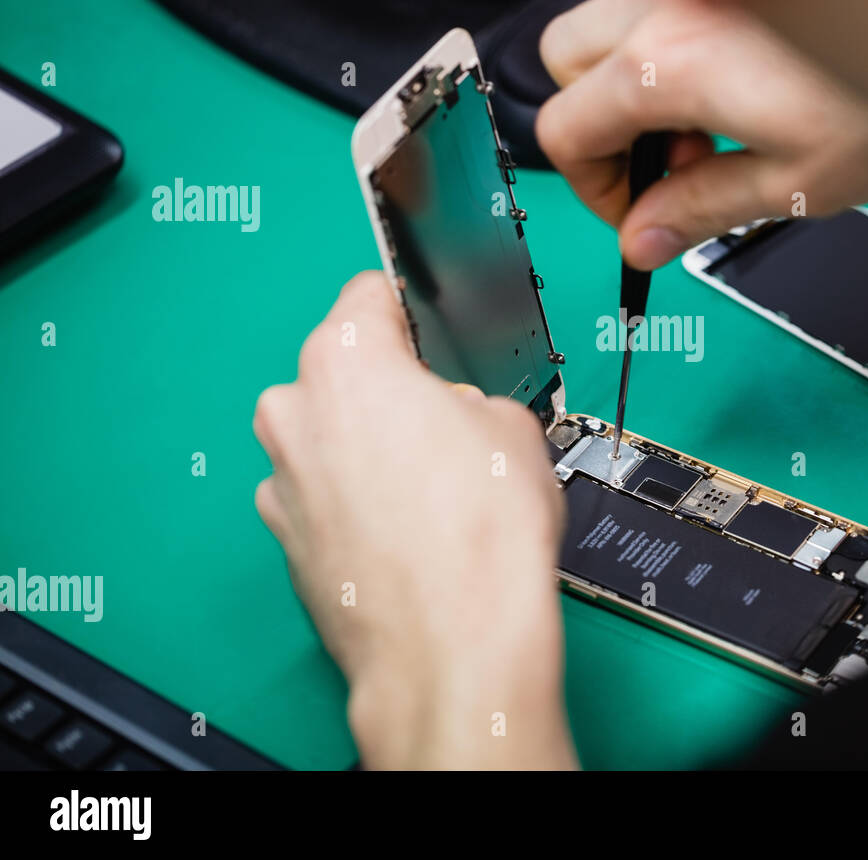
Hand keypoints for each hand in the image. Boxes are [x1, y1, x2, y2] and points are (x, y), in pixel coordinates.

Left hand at [253, 272, 575, 769]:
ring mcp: (282, 482)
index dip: (410, 310)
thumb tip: (455, 412)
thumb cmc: (484, 533)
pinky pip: (324, 498)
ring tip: (436, 492)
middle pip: (344, 372)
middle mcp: (294, 412)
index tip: (429, 327)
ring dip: (371, 450)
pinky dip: (358, 505)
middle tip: (449, 425)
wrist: (455, 645)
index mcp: (345, 359)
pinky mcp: (286, 543)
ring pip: (330, 439)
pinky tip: (411, 534)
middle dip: (391, 389)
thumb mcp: (513, 424)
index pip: (368, 293)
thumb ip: (469, 396)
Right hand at [536, 0, 867, 269]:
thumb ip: (702, 210)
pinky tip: (736, 89)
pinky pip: (667, 4)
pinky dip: (674, 52)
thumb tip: (642, 240)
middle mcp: (673, 1)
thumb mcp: (797, 183)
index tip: (638, 215)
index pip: (564, 128)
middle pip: (566, 58)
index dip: (592, 190)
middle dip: (595, 119)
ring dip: (635, 84)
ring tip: (709, 130)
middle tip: (663, 168)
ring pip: (613, 24)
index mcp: (671, 67)